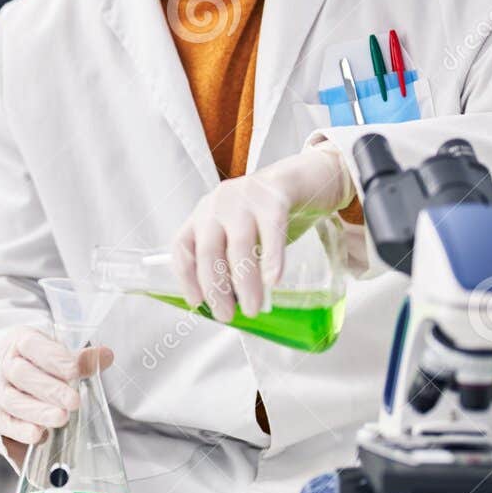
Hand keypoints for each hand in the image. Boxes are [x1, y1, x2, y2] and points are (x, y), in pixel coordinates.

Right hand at [0, 327, 113, 459]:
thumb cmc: (33, 364)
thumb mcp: (53, 354)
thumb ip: (79, 359)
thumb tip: (106, 356)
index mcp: (19, 341)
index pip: (32, 345)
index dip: (53, 357)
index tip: (74, 371)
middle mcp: (2, 363)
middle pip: (21, 374)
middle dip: (50, 389)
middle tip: (74, 401)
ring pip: (11, 400)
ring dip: (37, 411)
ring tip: (61, 419)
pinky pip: (3, 422)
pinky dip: (19, 430)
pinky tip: (37, 435)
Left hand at [172, 142, 353, 321]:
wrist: (307, 177)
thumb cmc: (270, 214)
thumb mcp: (243, 234)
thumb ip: (234, 261)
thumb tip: (234, 303)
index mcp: (205, 214)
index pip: (183, 247)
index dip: (186, 278)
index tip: (197, 303)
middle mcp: (218, 203)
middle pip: (209, 250)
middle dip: (216, 288)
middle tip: (227, 315)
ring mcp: (245, 198)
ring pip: (240, 245)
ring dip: (244, 281)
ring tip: (252, 307)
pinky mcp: (274, 197)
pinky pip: (271, 229)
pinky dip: (271, 257)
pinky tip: (273, 279)